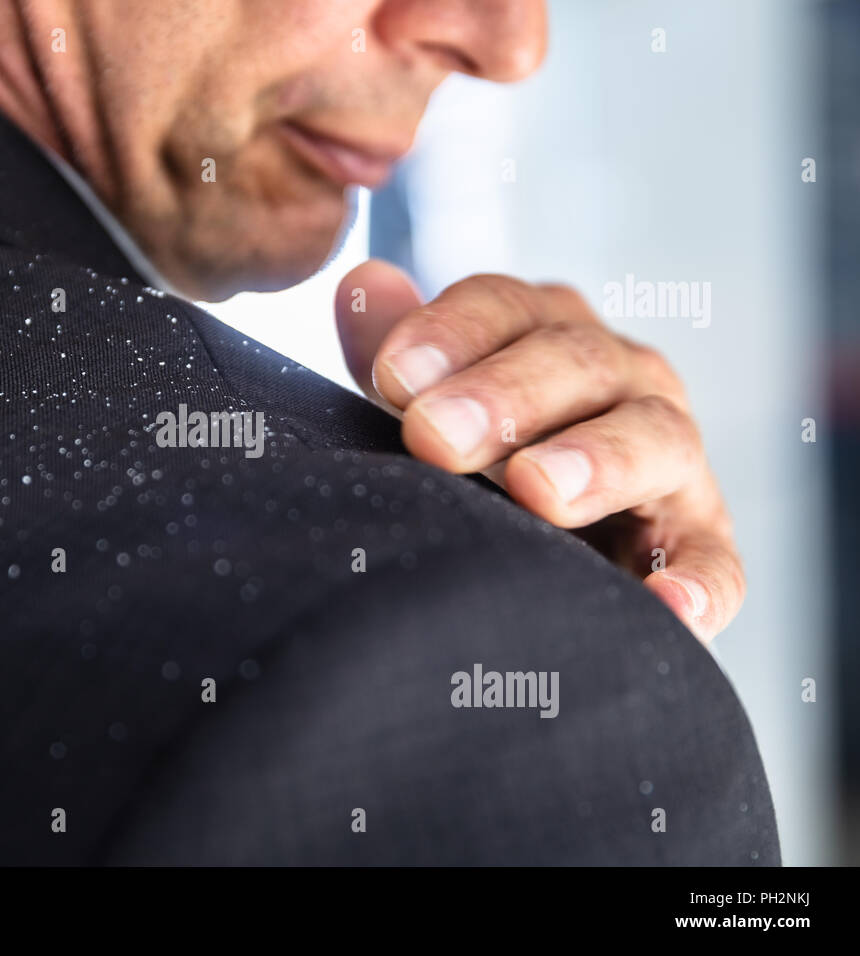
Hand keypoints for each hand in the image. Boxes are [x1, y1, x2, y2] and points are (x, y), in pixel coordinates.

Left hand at [335, 259, 743, 642]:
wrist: (544, 555)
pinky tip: (665, 602)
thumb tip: (363, 285)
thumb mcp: (429, 403)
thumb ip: (396, 350)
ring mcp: (671, 459)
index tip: (393, 376)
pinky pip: (713, 562)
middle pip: (576, 361)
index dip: (450, 334)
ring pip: (655, 438)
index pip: (504, 307)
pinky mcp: (699, 543)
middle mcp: (622, 378)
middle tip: (435, 436)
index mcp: (548, 333)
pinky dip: (697, 581)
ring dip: (599, 460)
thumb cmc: (476, 460)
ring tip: (538, 490)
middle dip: (505, 396)